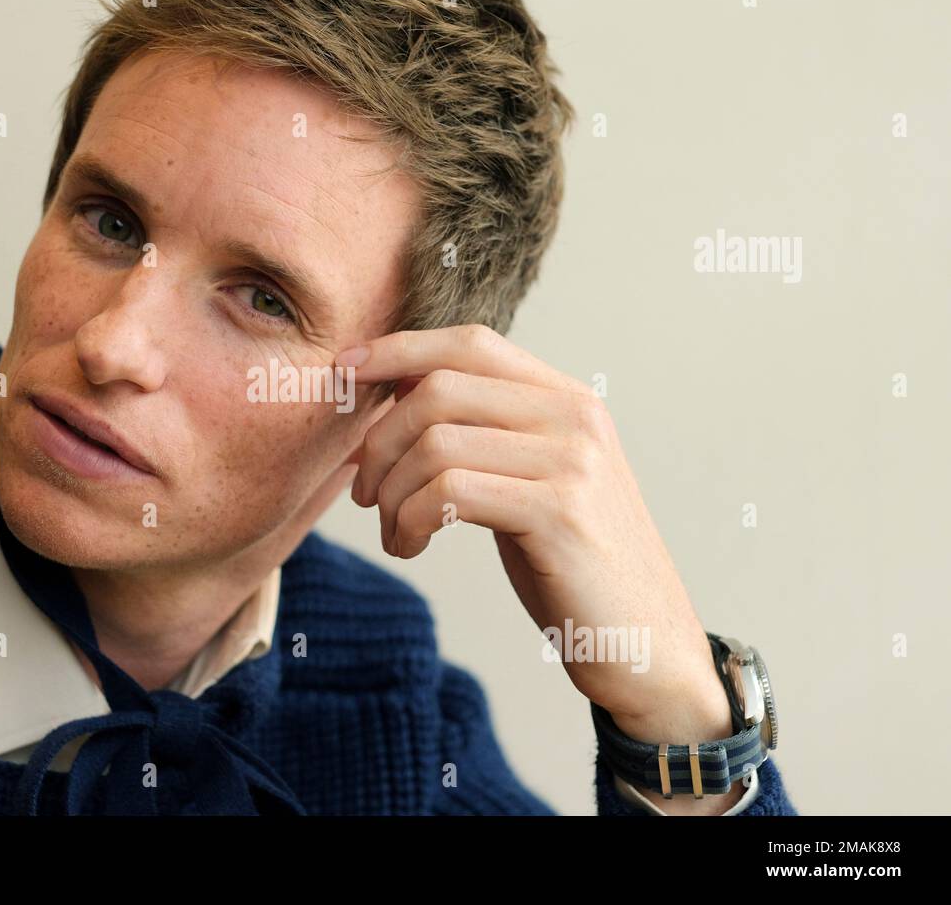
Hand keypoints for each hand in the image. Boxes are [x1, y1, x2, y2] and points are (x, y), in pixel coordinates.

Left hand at [335, 325, 723, 726]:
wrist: (642, 644)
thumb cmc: (570, 563)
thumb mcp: (528, 479)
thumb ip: (481, 431)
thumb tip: (396, 385)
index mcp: (567, 399)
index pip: (470, 343)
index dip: (399, 349)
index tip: (344, 371)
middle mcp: (575, 416)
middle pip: (439, 390)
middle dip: (380, 440)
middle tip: (366, 492)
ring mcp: (572, 461)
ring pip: (436, 443)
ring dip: (392, 493)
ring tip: (395, 532)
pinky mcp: (559, 512)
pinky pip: (449, 491)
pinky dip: (410, 520)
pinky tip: (410, 547)